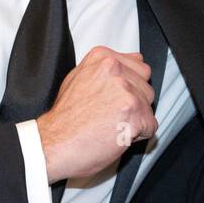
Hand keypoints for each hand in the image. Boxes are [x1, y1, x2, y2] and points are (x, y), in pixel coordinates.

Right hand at [35, 47, 156, 182]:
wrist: (52, 144)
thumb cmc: (64, 119)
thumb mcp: (78, 79)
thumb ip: (106, 69)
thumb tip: (132, 60)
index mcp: (103, 58)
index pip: (139, 66)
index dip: (129, 88)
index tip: (113, 100)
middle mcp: (115, 69)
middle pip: (146, 86)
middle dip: (135, 103)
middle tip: (109, 116)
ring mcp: (125, 90)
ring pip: (149, 106)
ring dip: (136, 119)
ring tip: (110, 125)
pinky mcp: (133, 112)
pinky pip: (151, 127)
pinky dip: (137, 136)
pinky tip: (115, 135)